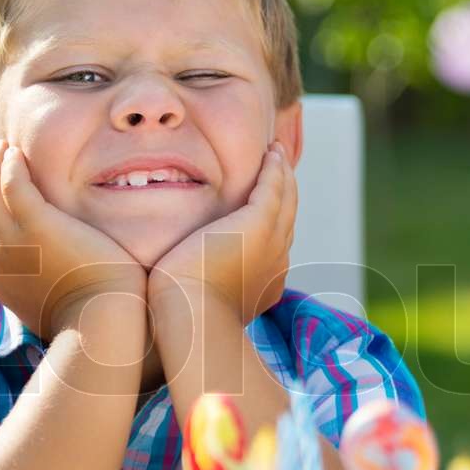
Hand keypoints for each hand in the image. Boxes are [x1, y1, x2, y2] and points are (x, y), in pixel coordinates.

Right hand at [0, 140, 146, 339]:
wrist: (102, 324)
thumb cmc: (87, 312)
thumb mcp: (47, 297)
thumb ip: (34, 279)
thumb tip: (38, 273)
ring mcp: (12, 242)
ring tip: (5, 148)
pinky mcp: (38, 227)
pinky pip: (11, 185)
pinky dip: (9, 166)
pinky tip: (17, 154)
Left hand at [147, 143, 296, 324]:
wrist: (190, 316)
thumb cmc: (182, 315)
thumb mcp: (199, 300)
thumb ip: (202, 286)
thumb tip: (185, 283)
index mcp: (267, 283)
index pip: (275, 243)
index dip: (272, 218)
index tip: (264, 201)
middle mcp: (277, 263)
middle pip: (288, 219)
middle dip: (285, 192)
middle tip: (278, 167)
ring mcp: (272, 243)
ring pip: (286, 200)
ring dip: (283, 174)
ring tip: (276, 154)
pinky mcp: (260, 224)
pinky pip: (275, 188)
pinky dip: (275, 170)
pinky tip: (271, 154)